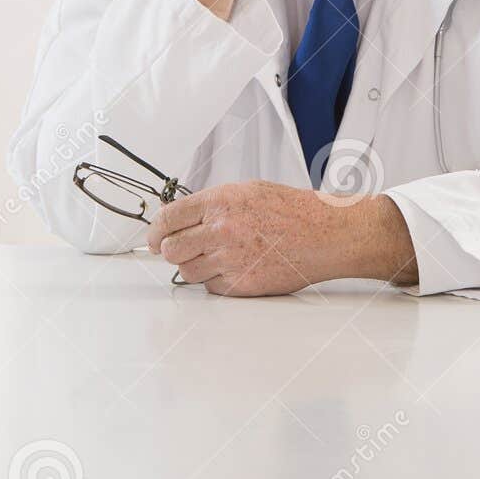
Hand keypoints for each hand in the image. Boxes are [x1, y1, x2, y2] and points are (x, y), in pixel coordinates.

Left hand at [146, 181, 415, 295]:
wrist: (327, 234)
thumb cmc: (293, 211)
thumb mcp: (247, 191)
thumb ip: (212, 204)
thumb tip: (180, 217)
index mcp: (220, 202)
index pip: (169, 217)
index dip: (155, 230)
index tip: (153, 237)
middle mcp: (221, 230)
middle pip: (170, 249)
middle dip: (170, 250)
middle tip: (176, 250)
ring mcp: (231, 259)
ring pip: (188, 271)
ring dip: (193, 266)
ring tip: (213, 257)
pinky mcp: (242, 284)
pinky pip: (211, 287)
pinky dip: (216, 281)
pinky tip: (233, 268)